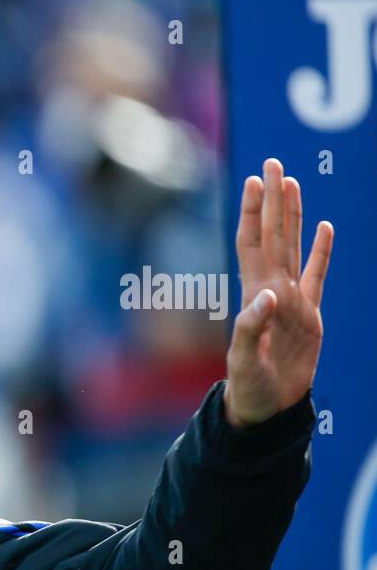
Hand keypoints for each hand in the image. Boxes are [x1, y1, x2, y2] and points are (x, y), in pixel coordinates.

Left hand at [225, 158, 333, 427]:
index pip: (253, 243)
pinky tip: (323, 226)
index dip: (254, 211)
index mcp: (255, 295)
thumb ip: (251, 328)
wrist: (267, 407)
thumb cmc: (250, 386)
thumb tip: (265, 295)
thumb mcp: (245, 360)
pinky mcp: (310, 314)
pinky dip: (321, 250)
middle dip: (273, 199)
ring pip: (293, 246)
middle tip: (273, 163)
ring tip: (293, 183)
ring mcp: (292, 299)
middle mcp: (272, 289)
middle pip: (273, 234)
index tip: (256, 180)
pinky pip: (317, 274)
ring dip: (293, 215)